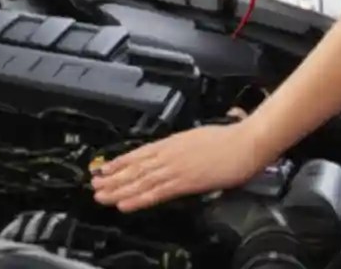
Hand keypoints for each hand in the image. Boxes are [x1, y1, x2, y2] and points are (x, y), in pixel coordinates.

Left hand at [91, 122, 272, 212]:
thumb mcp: (203, 136)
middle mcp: (170, 153)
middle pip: (135, 167)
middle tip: (94, 186)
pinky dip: (138, 198)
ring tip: (101, 196)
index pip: (140, 153)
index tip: (105, 168)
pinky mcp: (185, 180)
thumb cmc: (231, 138)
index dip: (120, 162)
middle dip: (113, 178)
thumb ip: (189, 144)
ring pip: (140, 180)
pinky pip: (156, 192)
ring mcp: (176, 167)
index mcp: (174, 142)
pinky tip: (125, 204)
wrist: (247, 141)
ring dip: (119, 189)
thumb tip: (184, 148)